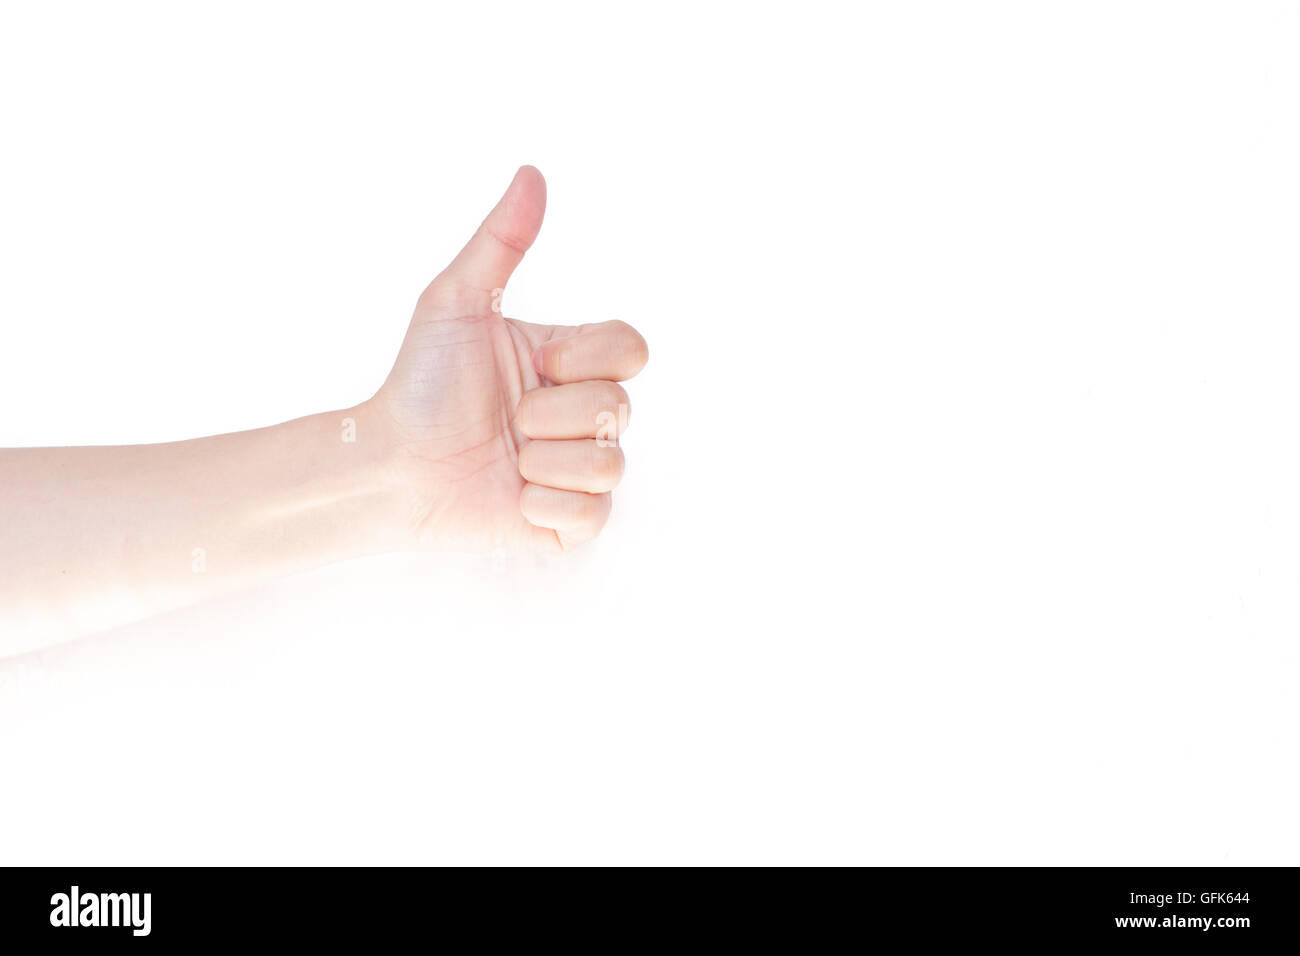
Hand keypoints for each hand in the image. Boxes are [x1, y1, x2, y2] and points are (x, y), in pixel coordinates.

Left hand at [368, 166, 647, 551]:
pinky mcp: (568, 523)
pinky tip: (511, 496)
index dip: (581, 358)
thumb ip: (499, 242)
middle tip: (506, 420)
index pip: (629, 350)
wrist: (390, 463)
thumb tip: (532, 173)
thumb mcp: (455, 305)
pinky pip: (591, 514)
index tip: (531, 363)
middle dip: (547, 413)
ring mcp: (580, 469)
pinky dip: (543, 506)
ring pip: (607, 463)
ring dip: (541, 461)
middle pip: (619, 407)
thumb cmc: (420, 384)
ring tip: (506, 459)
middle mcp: (585, 413)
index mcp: (571, 362)